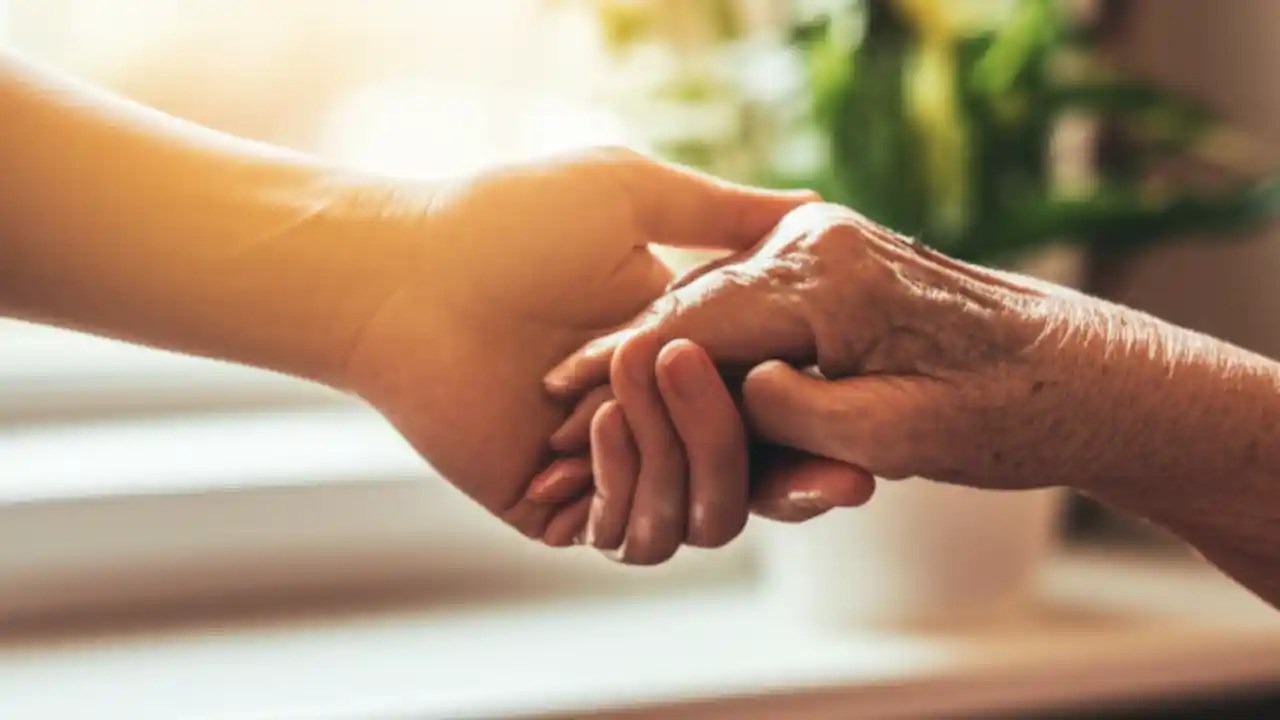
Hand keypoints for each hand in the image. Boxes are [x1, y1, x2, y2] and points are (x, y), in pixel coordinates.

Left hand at [332, 149, 818, 538]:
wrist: (409, 274)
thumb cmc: (512, 225)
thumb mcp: (633, 198)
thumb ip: (728, 213)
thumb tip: (815, 209)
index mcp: (682, 365)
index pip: (772, 427)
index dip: (816, 445)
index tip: (858, 450)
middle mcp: (652, 427)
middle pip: (747, 486)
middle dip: (754, 448)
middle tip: (731, 385)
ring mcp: (604, 472)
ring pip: (696, 516)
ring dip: (682, 448)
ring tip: (633, 370)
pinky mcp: (554, 509)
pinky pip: (627, 533)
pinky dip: (625, 481)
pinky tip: (592, 424)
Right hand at [543, 202, 1164, 492]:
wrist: (1089, 374)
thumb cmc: (1009, 414)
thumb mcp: (895, 435)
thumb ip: (794, 411)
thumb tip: (728, 394)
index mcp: (827, 275)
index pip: (692, 320)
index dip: (620, 364)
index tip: (559, 394)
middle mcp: (819, 242)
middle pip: (691, 300)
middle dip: (625, 354)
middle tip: (556, 396)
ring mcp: (829, 244)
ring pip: (713, 296)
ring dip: (660, 347)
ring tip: (594, 386)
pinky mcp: (839, 259)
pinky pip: (749, 297)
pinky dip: (705, 336)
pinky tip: (670, 367)